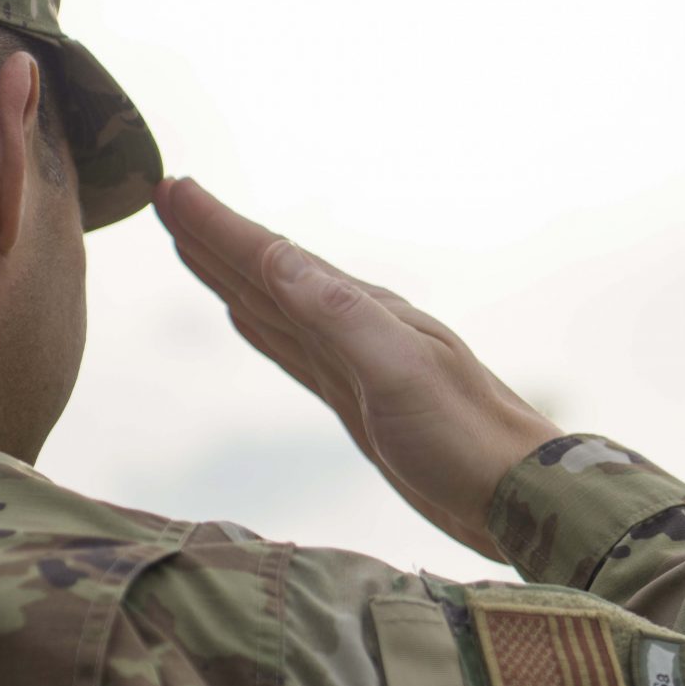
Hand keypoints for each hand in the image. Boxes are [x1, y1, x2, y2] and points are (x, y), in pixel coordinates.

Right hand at [154, 177, 562, 559]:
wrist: (519, 497)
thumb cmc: (466, 436)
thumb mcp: (400, 372)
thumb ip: (340, 316)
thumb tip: (279, 261)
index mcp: (361, 312)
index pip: (274, 259)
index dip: (219, 226)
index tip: (168, 187)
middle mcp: (355, 327)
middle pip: (268, 273)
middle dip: (215, 237)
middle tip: (165, 196)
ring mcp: (356, 364)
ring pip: (275, 307)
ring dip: (231, 274)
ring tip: (190, 244)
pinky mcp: (358, 402)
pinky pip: (294, 350)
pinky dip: (262, 326)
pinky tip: (246, 315)